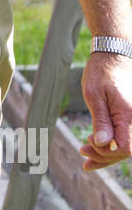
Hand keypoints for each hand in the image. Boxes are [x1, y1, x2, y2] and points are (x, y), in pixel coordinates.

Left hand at [78, 52, 131, 169]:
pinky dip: (113, 143)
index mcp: (129, 113)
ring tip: (85, 152)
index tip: (88, 143)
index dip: (105, 152)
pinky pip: (127, 135)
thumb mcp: (94, 95)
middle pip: (126, 150)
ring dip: (108, 152)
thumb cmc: (101, 72)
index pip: (124, 147)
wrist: (114, 54)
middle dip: (104, 155)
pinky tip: (98, 146)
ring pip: (128, 145)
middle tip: (82, 151)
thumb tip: (103, 144)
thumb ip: (101, 121)